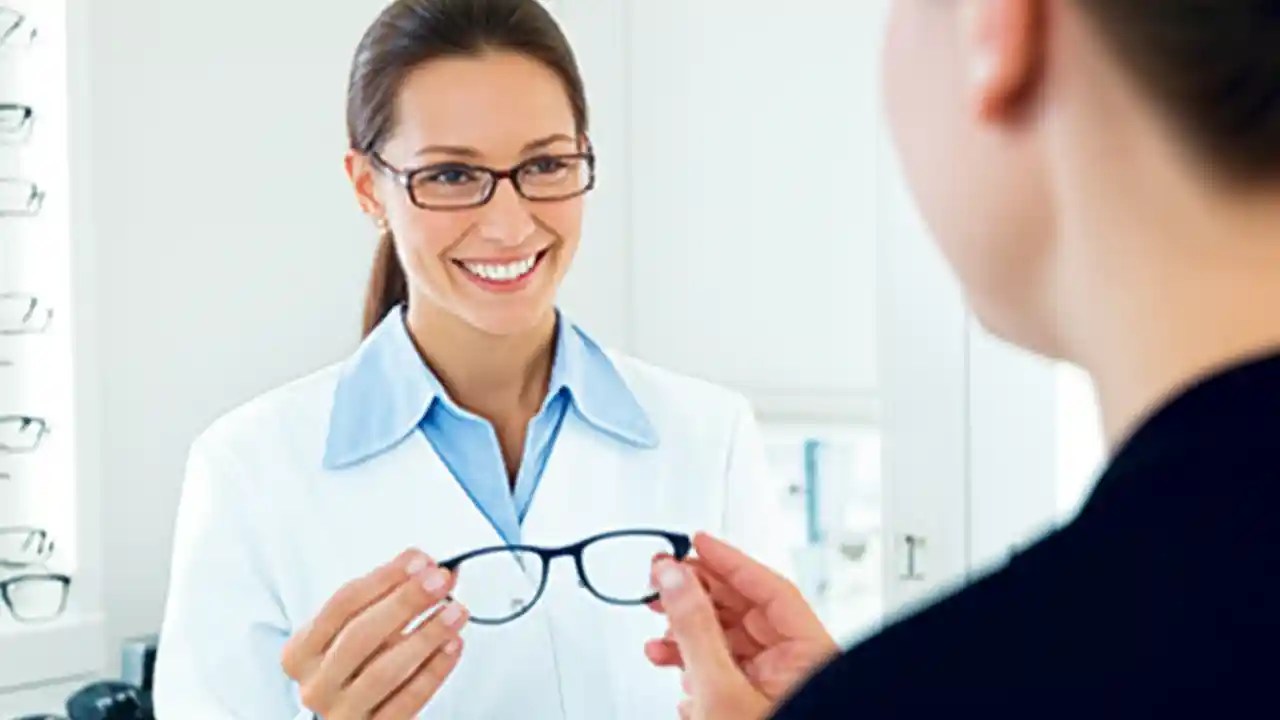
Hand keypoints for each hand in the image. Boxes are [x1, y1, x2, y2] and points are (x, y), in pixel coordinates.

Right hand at [281, 549, 469, 719]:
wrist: (356, 714)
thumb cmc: (359, 663)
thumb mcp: (361, 629)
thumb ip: (389, 598)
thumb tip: (431, 567)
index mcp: (301, 651)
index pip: (341, 604)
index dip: (383, 579)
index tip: (419, 560)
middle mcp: (315, 684)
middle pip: (359, 636)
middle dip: (404, 603)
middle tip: (440, 579)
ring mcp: (341, 714)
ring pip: (383, 672)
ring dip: (425, 636)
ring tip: (456, 611)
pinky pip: (406, 702)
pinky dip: (433, 671)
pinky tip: (453, 645)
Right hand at [647, 533, 838, 717]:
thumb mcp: (720, 686)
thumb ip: (695, 629)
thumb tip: (675, 576)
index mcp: (810, 657)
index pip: (772, 589)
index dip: (730, 562)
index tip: (697, 542)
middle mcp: (794, 668)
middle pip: (744, 611)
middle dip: (697, 595)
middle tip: (663, 577)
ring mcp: (771, 687)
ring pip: (726, 640)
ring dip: (687, 634)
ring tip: (659, 631)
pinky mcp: (747, 704)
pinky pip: (720, 669)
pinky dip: (692, 664)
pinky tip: (671, 664)